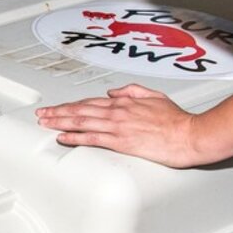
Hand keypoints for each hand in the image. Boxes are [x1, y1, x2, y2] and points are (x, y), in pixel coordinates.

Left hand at [35, 84, 211, 166]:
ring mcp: (118, 126)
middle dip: (58, 111)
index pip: (91, 102)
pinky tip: (62, 137)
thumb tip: (113, 92)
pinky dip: (74, 137)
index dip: (72, 104)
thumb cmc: (177, 120)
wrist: (190, 135)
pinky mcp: (121, 141)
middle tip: (42, 114)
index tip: (60, 107)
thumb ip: (132, 91)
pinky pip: (92, 138)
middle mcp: (118, 112)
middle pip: (80, 110)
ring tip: (45, 123)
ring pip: (81, 122)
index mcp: (125, 102)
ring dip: (60, 122)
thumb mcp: (155, 96)